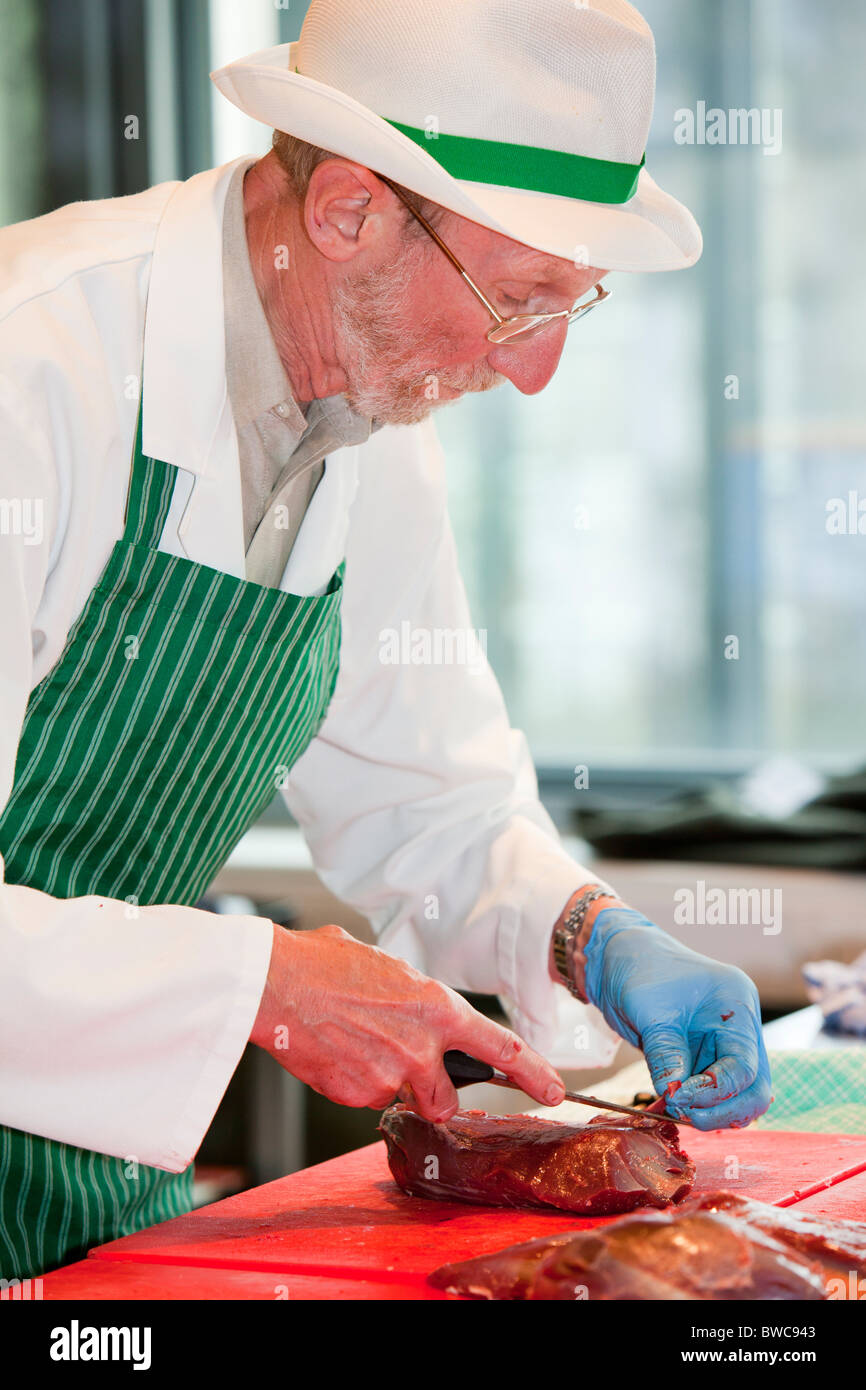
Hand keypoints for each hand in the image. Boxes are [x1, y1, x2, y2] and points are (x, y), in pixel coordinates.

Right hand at [251, 923, 565, 1121]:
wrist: (276, 982)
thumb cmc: (325, 962)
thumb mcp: (387, 966)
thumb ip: (414, 995)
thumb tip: (411, 1005)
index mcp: (436, 1007)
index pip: (500, 1047)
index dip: (534, 1073)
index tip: (554, 1089)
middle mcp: (420, 1047)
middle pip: (448, 1097)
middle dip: (433, 1090)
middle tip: (406, 1065)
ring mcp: (388, 1076)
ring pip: (401, 1097)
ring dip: (388, 1081)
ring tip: (355, 1044)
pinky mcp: (355, 1095)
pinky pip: (365, 1097)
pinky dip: (353, 1081)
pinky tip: (334, 1050)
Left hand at [583, 908, 771, 1129]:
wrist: (618, 959)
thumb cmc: (637, 971)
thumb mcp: (649, 1013)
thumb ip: (666, 1055)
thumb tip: (676, 1098)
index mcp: (736, 1005)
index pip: (744, 1065)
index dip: (715, 1091)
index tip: (679, 1099)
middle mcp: (740, 1026)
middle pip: (754, 1087)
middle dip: (722, 1109)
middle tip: (683, 1114)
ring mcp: (726, 1043)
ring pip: (739, 1095)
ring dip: (711, 1111)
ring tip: (674, 1110)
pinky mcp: (707, 1056)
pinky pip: (715, 1092)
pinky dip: (698, 1104)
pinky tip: (671, 1104)